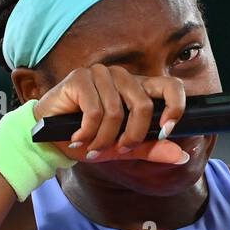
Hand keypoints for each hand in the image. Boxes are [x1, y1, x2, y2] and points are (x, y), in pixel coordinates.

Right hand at [34, 64, 190, 164]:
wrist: (48, 139)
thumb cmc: (86, 138)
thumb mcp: (121, 148)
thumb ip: (149, 148)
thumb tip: (180, 156)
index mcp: (138, 88)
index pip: (171, 86)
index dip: (175, 107)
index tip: (165, 131)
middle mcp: (122, 76)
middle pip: (143, 105)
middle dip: (131, 136)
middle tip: (116, 150)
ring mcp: (100, 74)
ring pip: (116, 112)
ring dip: (103, 139)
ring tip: (90, 146)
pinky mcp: (80, 77)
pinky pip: (95, 111)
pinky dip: (87, 133)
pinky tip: (78, 138)